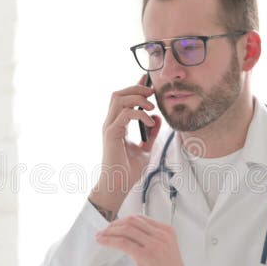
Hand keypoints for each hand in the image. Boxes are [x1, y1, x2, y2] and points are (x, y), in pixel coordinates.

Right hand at [89, 75, 161, 218]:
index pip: (123, 99)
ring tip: (151, 106)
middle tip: (152, 92)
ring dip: (137, 98)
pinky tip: (149, 122)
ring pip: (119, 99)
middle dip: (135, 88)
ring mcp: (109, 127)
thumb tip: (157, 118)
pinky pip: (124, 115)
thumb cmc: (128, 170)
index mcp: (117, 124)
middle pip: (118, 93)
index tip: (147, 80)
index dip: (134, 86)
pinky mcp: (111, 134)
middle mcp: (110, 123)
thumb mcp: (146, 148)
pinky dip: (139, 114)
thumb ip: (151, 133)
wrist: (119, 185)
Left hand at [96, 215, 199, 265]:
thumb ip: (152, 240)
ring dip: (110, 231)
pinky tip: (102, 241)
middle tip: (104, 231)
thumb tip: (131, 237)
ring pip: (126, 229)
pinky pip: (123, 242)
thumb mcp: (166, 249)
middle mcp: (161, 235)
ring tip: (100, 236)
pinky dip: (109, 240)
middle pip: (132, 221)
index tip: (113, 226)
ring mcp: (154, 245)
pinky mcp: (146, 255)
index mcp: (166, 231)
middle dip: (115, 224)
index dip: (123, 221)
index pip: (140, 219)